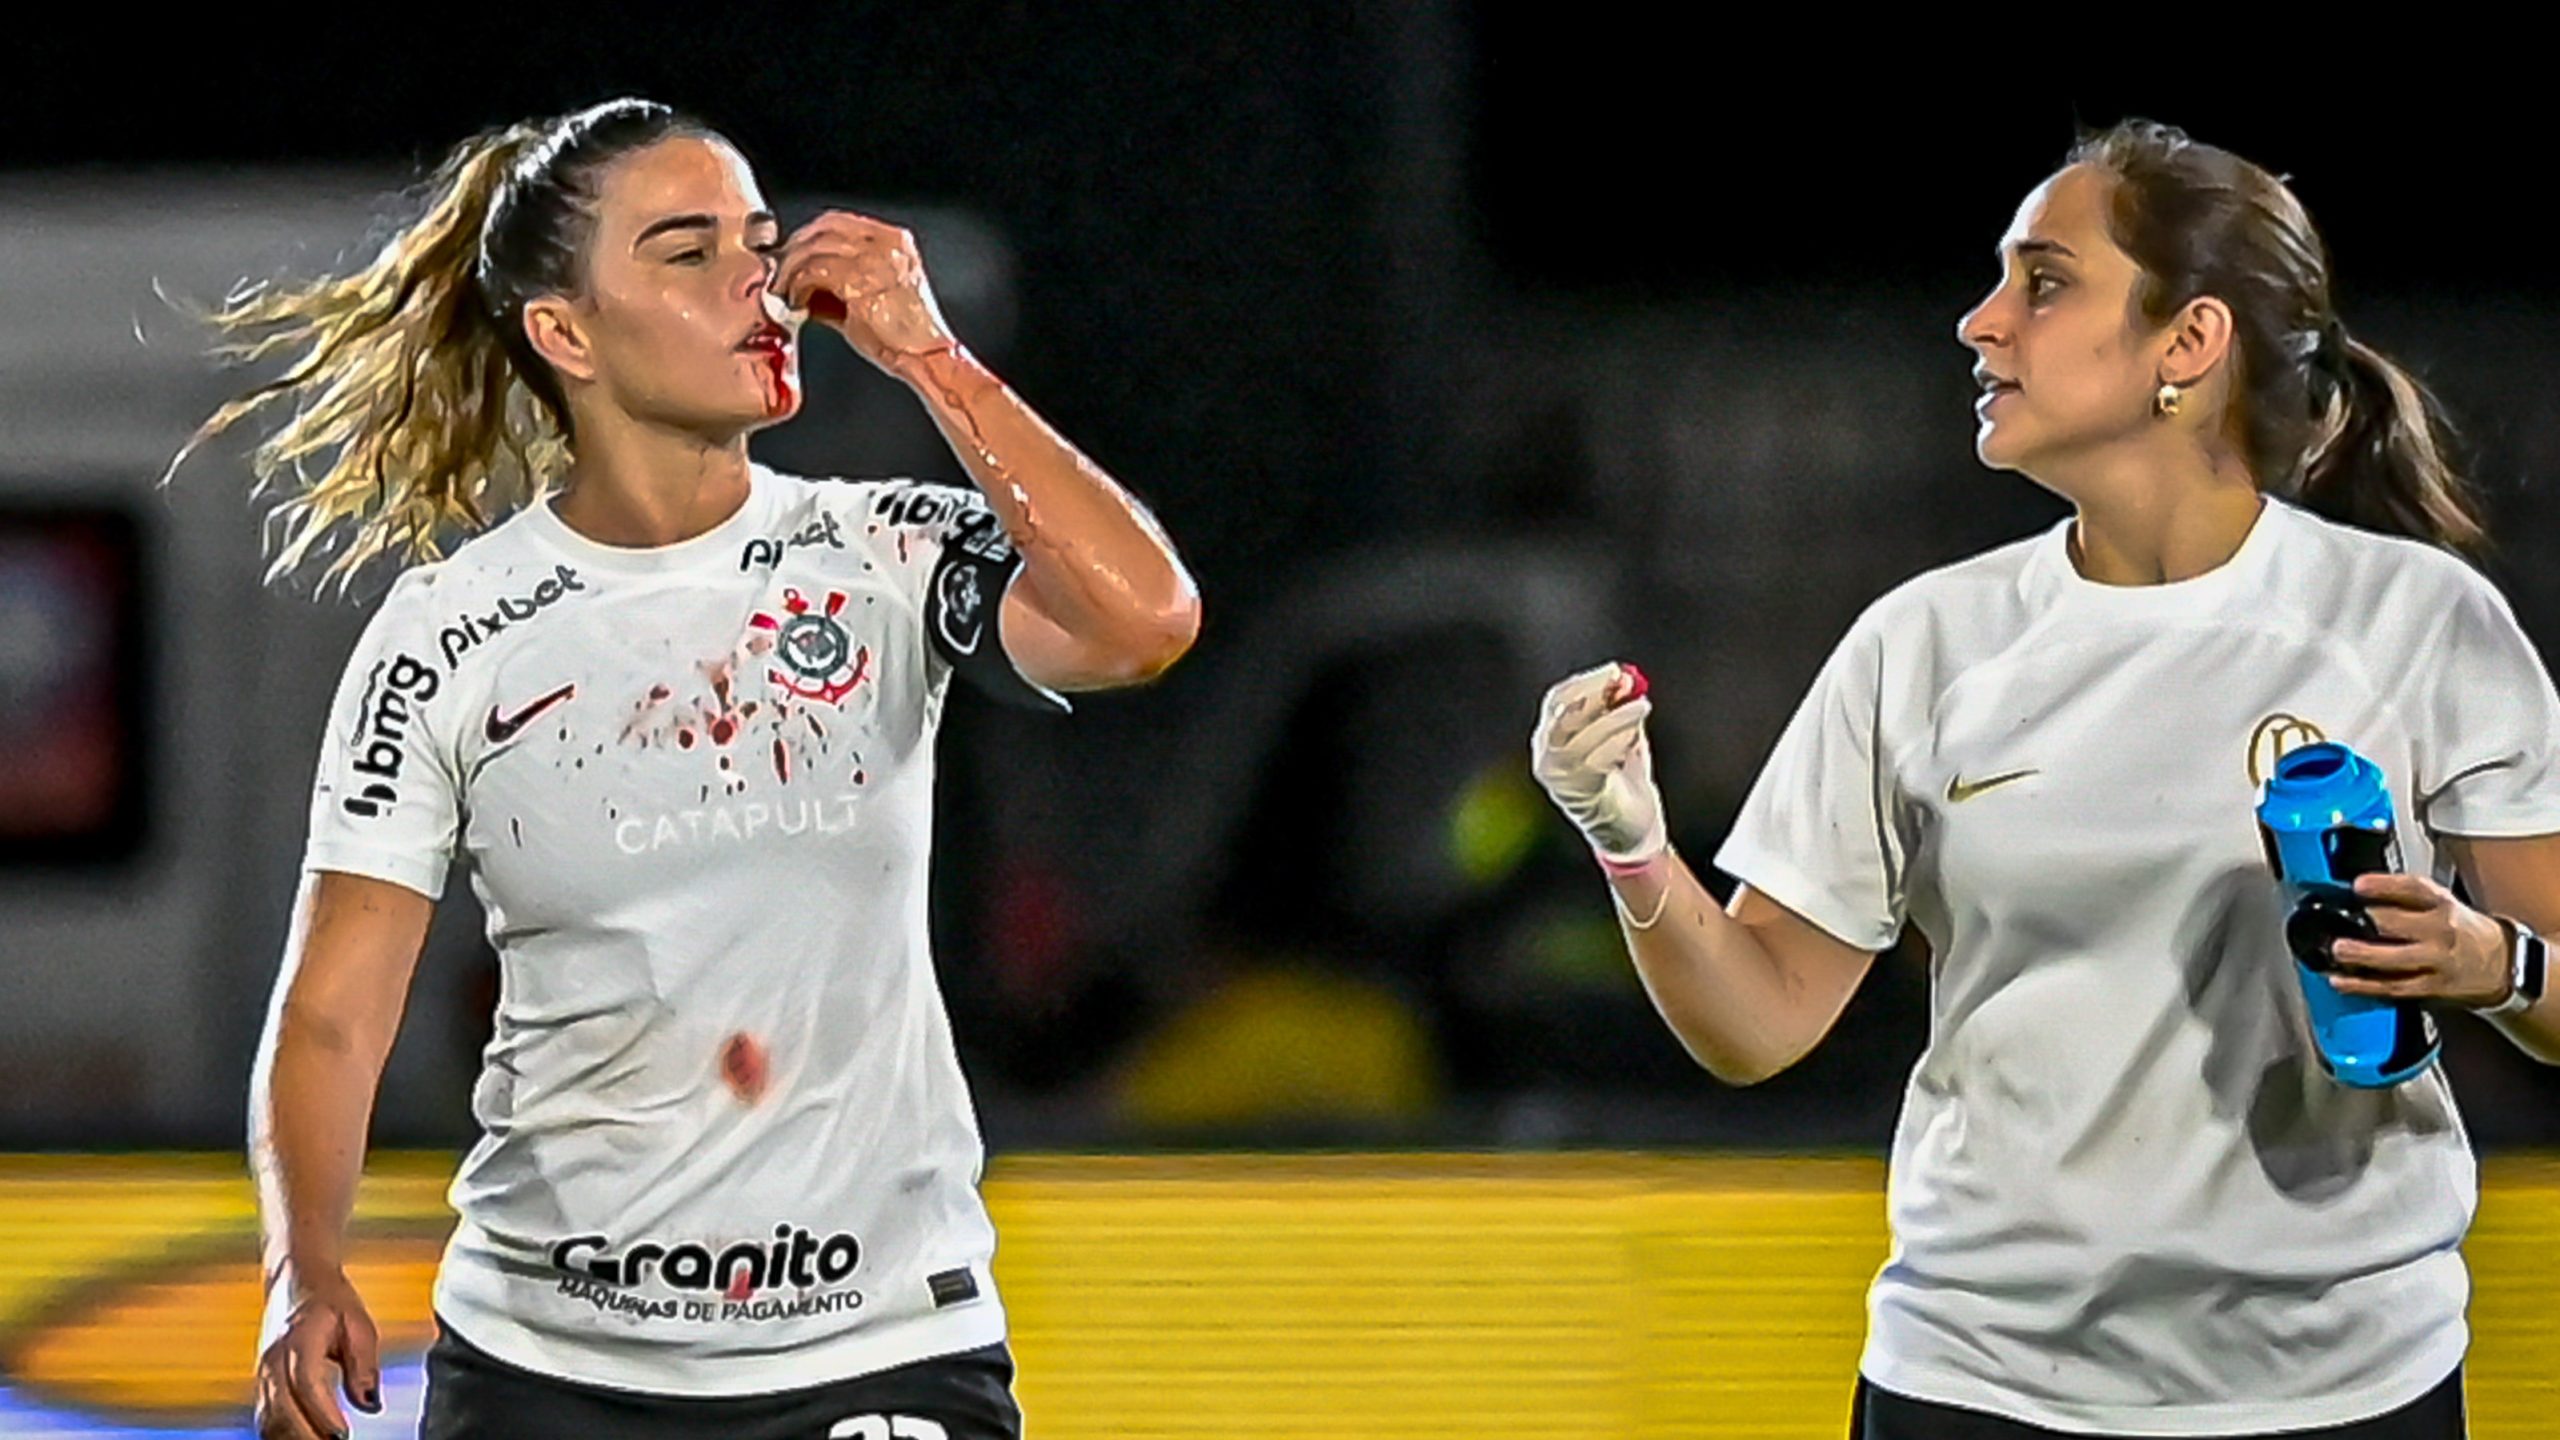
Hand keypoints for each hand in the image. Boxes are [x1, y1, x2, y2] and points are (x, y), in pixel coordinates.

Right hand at [255, 1262, 381, 1439]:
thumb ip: (364, 1366)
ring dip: (293, 1439)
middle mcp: (272, 1361)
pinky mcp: (261, 1385)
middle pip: (281, 1410)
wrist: (296, 1279)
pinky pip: (265, 1418)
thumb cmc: (331, 1300)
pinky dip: (281, 1436)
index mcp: (298, 1340)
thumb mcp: (359, 1324)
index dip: (322, 1413)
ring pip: (268, 1419)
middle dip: (306, 1437)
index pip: (306, 1384)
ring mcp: (262, 1374)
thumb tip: (370, 1406)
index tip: (343, 1436)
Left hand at [773, 211, 957, 380]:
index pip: (837, 221)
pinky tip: (796, 302)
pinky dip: (798, 286)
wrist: (927, 357)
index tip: (792, 255)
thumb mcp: (874, 297)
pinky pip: (814, 272)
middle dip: (795, 249)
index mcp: (894, 240)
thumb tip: (803, 282)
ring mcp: (873, 258)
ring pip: (814, 249)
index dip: (809, 235)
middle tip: (780, 273)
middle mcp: (885, 242)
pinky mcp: (859, 280)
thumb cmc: (903, 336)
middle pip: (823, 228)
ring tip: (784, 292)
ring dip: (792, 270)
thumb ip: (841, 282)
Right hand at [1531, 661, 1666, 863]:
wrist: (1629, 830)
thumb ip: (1619, 709)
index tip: (1615, 670)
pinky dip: (1616, 743)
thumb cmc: (1623, 780)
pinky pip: (1596, 758)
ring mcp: (1558, 775)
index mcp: (1551, 737)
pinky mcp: (1576, 792)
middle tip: (1625, 680)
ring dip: (1615, 717)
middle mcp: (1547, 755)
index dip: (1586, 681)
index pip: (1559, 699)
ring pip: (1583, 733)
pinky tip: (1634, 738)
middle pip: (1564, 711)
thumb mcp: (1622, 736)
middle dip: (1595, 691)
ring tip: (1642, 707)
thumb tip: (1626, 680)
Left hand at [2326, 873, 2511, 1008]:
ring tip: (2338, 951)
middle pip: (2398, 924)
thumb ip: (2403, 898)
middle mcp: (2440, 931)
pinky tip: (2341, 981)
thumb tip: (2356, 893)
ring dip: (2362, 956)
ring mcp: (2436, 961)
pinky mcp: (2430, 986)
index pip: (2413, 889)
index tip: (2358, 885)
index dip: (2384, 885)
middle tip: (2336, 922)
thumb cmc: (2461, 929)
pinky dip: (2364, 986)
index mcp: (2441, 904)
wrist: (2500, 963)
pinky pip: (2393, 987)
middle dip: (2365, 922)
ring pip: (2395, 960)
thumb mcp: (2441, 903)